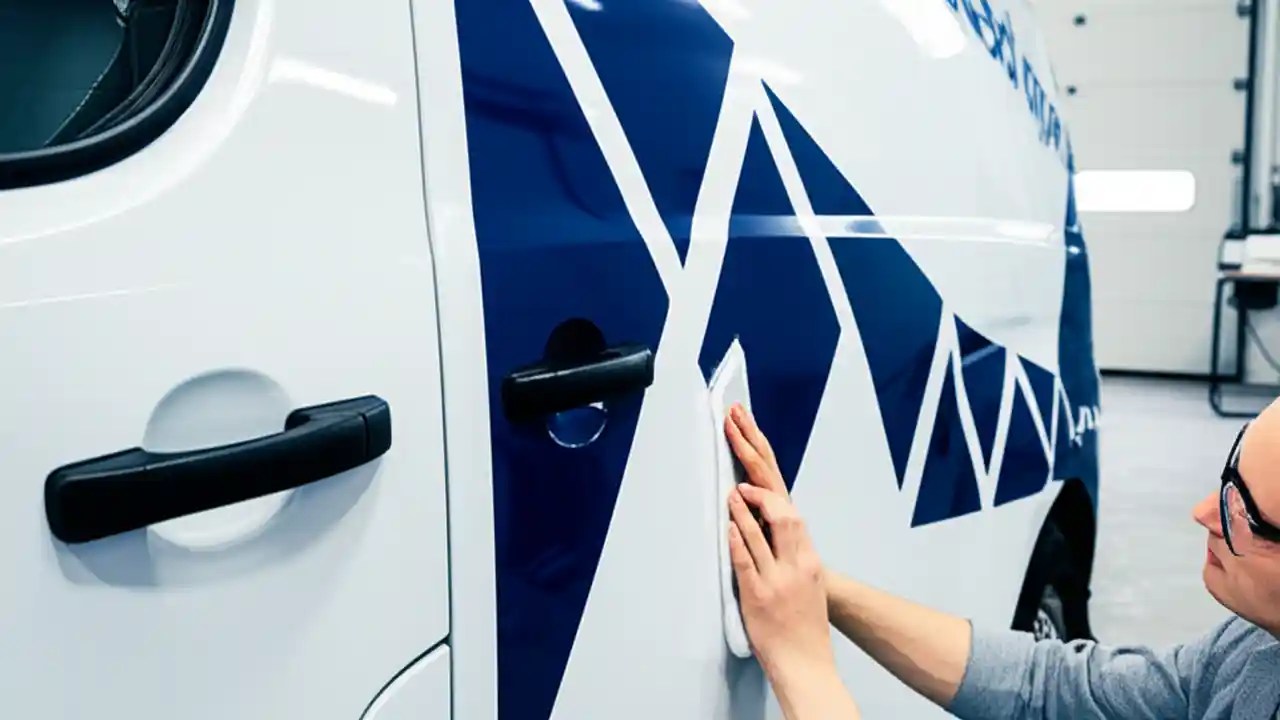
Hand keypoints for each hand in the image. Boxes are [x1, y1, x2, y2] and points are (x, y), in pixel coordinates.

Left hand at [725, 406, 833, 680]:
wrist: (808, 661)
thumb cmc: (801, 618)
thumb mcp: (800, 575)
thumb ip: (782, 546)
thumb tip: (758, 516)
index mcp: (804, 549)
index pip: (783, 491)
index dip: (762, 455)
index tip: (744, 424)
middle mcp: (796, 557)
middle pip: (779, 499)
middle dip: (754, 457)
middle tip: (735, 424)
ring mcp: (779, 575)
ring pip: (767, 529)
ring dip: (749, 503)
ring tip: (734, 482)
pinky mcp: (760, 595)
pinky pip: (748, 561)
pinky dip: (739, 538)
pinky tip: (729, 521)